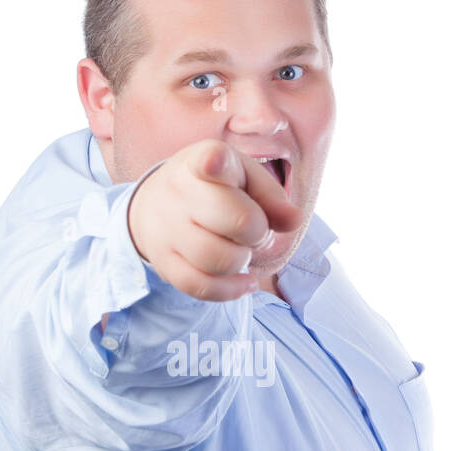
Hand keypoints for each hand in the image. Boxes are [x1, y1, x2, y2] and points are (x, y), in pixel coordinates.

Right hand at [127, 139, 303, 301]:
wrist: (157, 205)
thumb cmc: (213, 188)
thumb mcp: (243, 177)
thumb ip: (271, 195)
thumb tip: (294, 221)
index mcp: (203, 161)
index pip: (208, 160)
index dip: (213, 163)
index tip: (214, 163)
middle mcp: (179, 193)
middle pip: (237, 221)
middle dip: (258, 232)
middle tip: (253, 228)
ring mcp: (167, 230)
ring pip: (218, 260)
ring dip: (242, 261)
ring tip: (241, 250)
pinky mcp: (164, 262)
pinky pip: (200, 287)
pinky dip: (230, 290)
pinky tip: (246, 282)